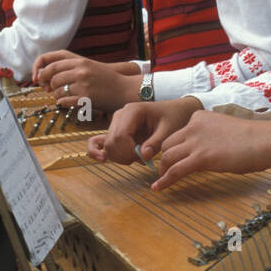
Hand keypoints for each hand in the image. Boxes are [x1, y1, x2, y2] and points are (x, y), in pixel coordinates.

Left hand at [33, 51, 140, 108]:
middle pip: (53, 77)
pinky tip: (66, 103)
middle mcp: (81, 70)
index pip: (52, 62)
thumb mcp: (89, 66)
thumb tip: (47, 75)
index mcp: (80, 61)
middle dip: (47, 84)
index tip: (38, 77)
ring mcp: (83, 84)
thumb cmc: (106, 80)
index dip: (41, 70)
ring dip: (56, 95)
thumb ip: (71, 67)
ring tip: (62, 96)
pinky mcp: (86, 98)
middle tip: (48, 89)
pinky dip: (62, 103)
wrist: (125, 89)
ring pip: (58, 90)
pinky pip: (65, 102)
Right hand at [88, 97, 204, 164]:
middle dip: (125, 156)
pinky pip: (97, 141)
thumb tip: (143, 156)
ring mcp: (115, 123)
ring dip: (120, 157)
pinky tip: (102, 160)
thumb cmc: (173, 118)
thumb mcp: (170, 130)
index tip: (144, 157)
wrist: (175, 112)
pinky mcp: (115, 131)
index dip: (129, 151)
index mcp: (132, 110)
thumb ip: (156, 143)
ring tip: (139, 157)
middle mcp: (120, 115)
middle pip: (112, 142)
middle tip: (143, 159)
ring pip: (107, 146)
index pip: (121, 136)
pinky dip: (96, 151)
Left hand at [149, 112, 270, 190]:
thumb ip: (211, 137)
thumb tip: (208, 152)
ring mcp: (196, 142)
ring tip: (160, 182)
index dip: (173, 148)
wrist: (265, 141)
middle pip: (167, 144)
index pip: (177, 134)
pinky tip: (158, 189)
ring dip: (162, 171)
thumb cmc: (253, 139)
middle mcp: (193, 126)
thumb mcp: (226, 130)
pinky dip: (164, 180)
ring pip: (167, 157)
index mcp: (200, 117)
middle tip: (163, 172)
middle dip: (163, 159)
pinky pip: (175, 170)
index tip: (172, 159)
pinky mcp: (201, 158)